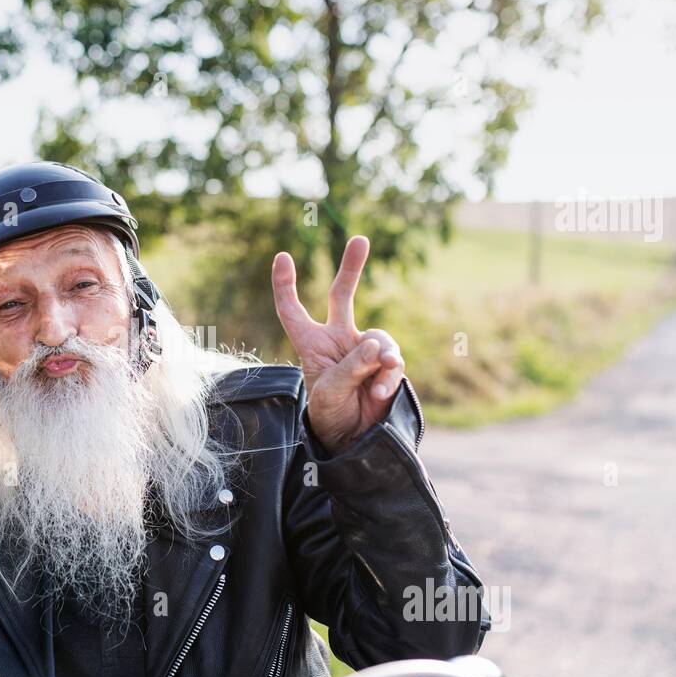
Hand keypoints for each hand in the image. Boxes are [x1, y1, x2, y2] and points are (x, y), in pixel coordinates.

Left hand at [271, 235, 405, 454]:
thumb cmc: (330, 413)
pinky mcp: (386, 363)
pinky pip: (393, 361)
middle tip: (360, 239)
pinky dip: (389, 377)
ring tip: (377, 383)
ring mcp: (363, 349)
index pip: (292, 311)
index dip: (285, 286)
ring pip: (379, 338)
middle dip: (351, 267)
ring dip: (381, 360)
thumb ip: (351, 366)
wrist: (354, 437)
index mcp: (311, 344)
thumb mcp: (331, 391)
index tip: (282, 256)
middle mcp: (337, 339)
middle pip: (341, 295)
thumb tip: (376, 344)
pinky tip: (381, 393)